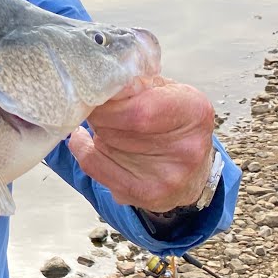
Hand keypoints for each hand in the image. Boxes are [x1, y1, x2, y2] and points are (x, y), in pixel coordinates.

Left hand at [66, 76, 215, 212]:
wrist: (193, 172)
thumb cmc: (173, 121)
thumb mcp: (167, 91)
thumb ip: (137, 83)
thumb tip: (99, 81)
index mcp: (194, 112)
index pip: (137, 109)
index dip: (107, 100)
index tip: (96, 92)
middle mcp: (186, 149)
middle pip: (116, 127)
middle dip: (98, 112)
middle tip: (95, 104)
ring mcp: (167, 177)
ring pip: (103, 143)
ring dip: (96, 129)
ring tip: (107, 124)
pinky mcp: (146, 195)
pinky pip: (95, 166)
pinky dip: (83, 149)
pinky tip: (86, 139)